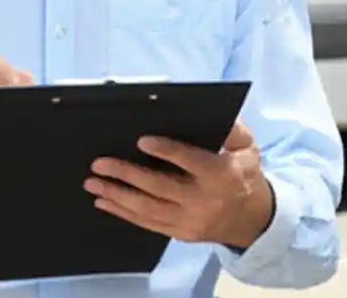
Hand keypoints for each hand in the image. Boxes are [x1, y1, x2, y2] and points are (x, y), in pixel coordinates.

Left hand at [84, 120, 275, 248]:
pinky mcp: (180, 233)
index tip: (142, 141)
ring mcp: (190, 221)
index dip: (167, 152)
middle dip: (127, 175)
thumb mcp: (248, 148)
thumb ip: (232, 130)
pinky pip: (147, 224)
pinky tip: (105, 202)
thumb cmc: (244, 175)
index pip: (192, 162)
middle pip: (160, 187)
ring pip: (148, 209)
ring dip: (117, 195)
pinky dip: (123, 213)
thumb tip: (212, 114)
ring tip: (93, 183)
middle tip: (100, 163)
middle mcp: (204, 201)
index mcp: (222, 175)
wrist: (252, 219)